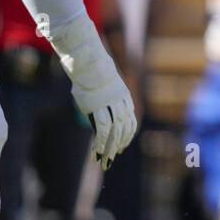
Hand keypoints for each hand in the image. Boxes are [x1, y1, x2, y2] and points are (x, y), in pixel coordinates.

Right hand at [49, 14, 135, 168]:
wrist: (89, 60)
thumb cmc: (92, 70)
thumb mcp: (103, 85)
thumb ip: (105, 99)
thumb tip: (100, 108)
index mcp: (124, 97)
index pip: (130, 120)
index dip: (127, 134)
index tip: (123, 145)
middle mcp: (121, 102)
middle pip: (124, 128)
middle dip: (120, 144)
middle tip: (114, 157)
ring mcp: (110, 104)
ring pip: (115, 130)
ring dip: (111, 146)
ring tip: (106, 159)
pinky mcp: (99, 105)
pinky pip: (103, 127)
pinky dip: (102, 140)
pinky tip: (99, 150)